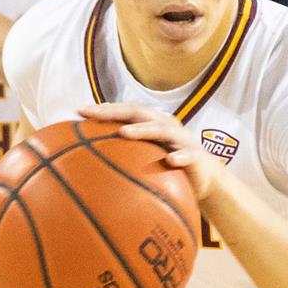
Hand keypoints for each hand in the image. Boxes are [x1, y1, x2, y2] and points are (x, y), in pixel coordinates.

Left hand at [81, 102, 228, 201]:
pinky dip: (179, 157)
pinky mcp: (196, 158)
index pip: (126, 110)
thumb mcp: (147, 155)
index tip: (80, 112)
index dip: (105, 109)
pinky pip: (187, 156)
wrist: (206, 177)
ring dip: (143, 130)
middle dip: (116, 112)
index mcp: (153, 123)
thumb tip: (89, 159)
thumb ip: (125, 153)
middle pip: (140, 113)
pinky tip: (169, 160)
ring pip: (162, 131)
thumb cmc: (169, 164)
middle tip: (95, 114)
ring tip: (124, 132)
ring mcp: (182, 140)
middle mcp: (167, 126)